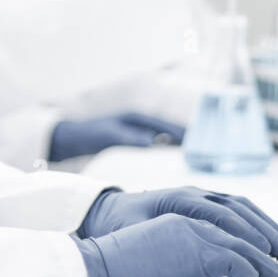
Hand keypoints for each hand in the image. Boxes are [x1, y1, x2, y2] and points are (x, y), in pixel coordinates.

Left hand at [48, 114, 184, 162]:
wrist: (72, 137)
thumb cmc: (89, 134)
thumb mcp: (108, 135)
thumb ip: (128, 137)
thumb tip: (151, 142)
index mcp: (137, 117)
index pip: (165, 123)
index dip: (181, 131)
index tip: (196, 140)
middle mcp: (141, 121)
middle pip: (169, 128)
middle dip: (186, 137)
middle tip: (205, 150)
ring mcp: (139, 129)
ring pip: (165, 136)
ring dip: (178, 144)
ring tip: (196, 156)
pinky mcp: (135, 139)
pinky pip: (157, 143)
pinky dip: (167, 148)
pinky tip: (175, 159)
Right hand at [70, 214, 277, 276]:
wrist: (97, 267)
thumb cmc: (117, 267)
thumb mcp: (153, 252)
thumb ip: (177, 254)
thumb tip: (193, 274)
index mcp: (178, 217)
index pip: (222, 219)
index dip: (246, 232)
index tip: (259, 248)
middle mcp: (189, 220)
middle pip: (239, 227)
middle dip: (263, 244)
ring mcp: (194, 234)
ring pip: (244, 244)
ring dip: (264, 262)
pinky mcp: (196, 253)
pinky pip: (236, 261)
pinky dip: (251, 272)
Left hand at [77, 185, 277, 256]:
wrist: (109, 210)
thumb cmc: (121, 225)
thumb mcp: (133, 233)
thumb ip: (157, 239)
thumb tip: (180, 251)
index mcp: (178, 198)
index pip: (218, 213)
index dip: (242, 232)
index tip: (260, 251)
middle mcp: (193, 192)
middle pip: (235, 207)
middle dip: (260, 229)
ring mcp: (200, 194)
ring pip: (239, 204)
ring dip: (262, 223)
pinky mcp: (203, 201)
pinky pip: (235, 206)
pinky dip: (255, 219)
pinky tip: (267, 234)